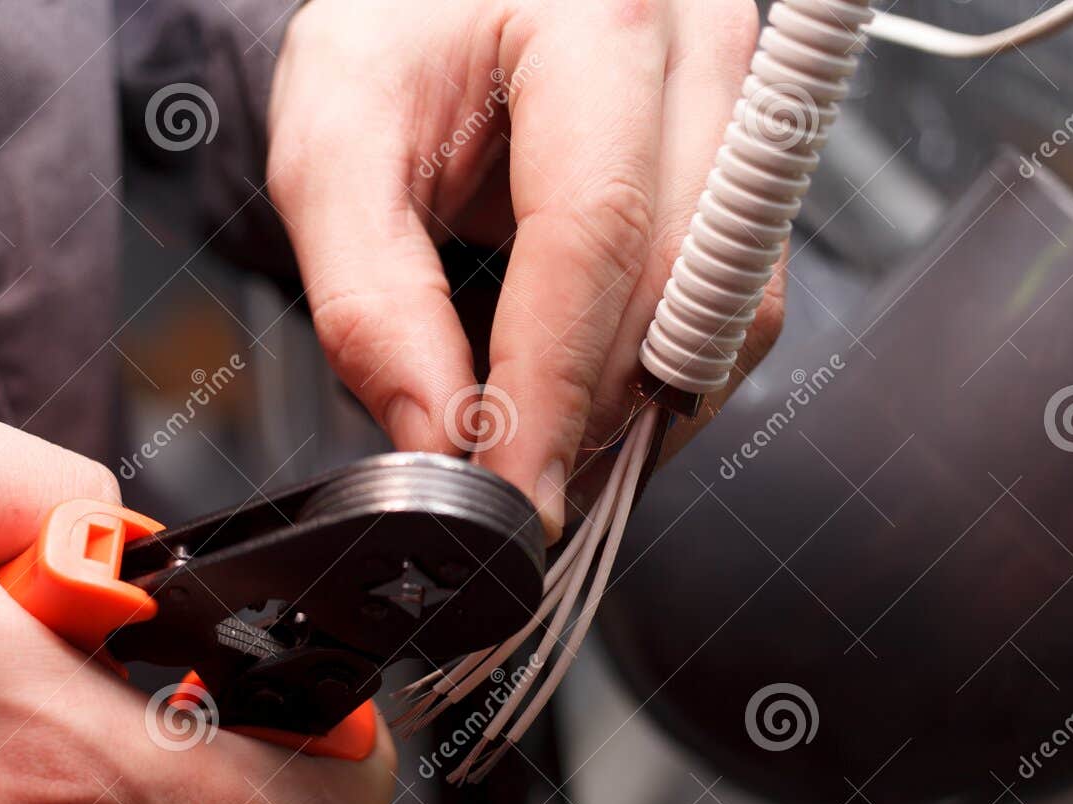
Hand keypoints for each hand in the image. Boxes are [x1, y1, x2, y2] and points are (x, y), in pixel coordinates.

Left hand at [268, 0, 784, 538]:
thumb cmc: (388, 37)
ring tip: (549, 453)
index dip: (554, 386)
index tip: (514, 487)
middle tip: (519, 486)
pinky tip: (591, 403)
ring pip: (729, 306)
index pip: (593, 234)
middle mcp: (695, 45)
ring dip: (643, 407)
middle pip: (678, 282)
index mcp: (593, 15)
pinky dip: (661, 371)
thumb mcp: (332, 147)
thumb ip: (370, 300)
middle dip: (597, 413)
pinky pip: (730, 298)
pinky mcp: (740, 160)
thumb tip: (439, 434)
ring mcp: (737, 101)